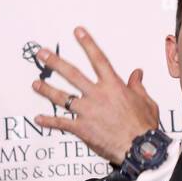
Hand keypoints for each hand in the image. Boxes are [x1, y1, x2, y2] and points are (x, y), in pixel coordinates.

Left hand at [30, 26, 160, 164]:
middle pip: (72, 74)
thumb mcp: (146, 101)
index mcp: (113, 86)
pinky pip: (62, 123)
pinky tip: (39, 119)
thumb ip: (138, 86)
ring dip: (47, 89)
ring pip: (62, 97)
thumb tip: (137, 73)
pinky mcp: (82, 128)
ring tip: (35, 84)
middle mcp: (97, 95)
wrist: (140, 148)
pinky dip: (49, 121)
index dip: (87, 44)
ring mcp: (88, 111)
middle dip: (55, 62)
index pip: (98, 59)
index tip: (77, 32)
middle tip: (42, 54)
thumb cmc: (145, 127)